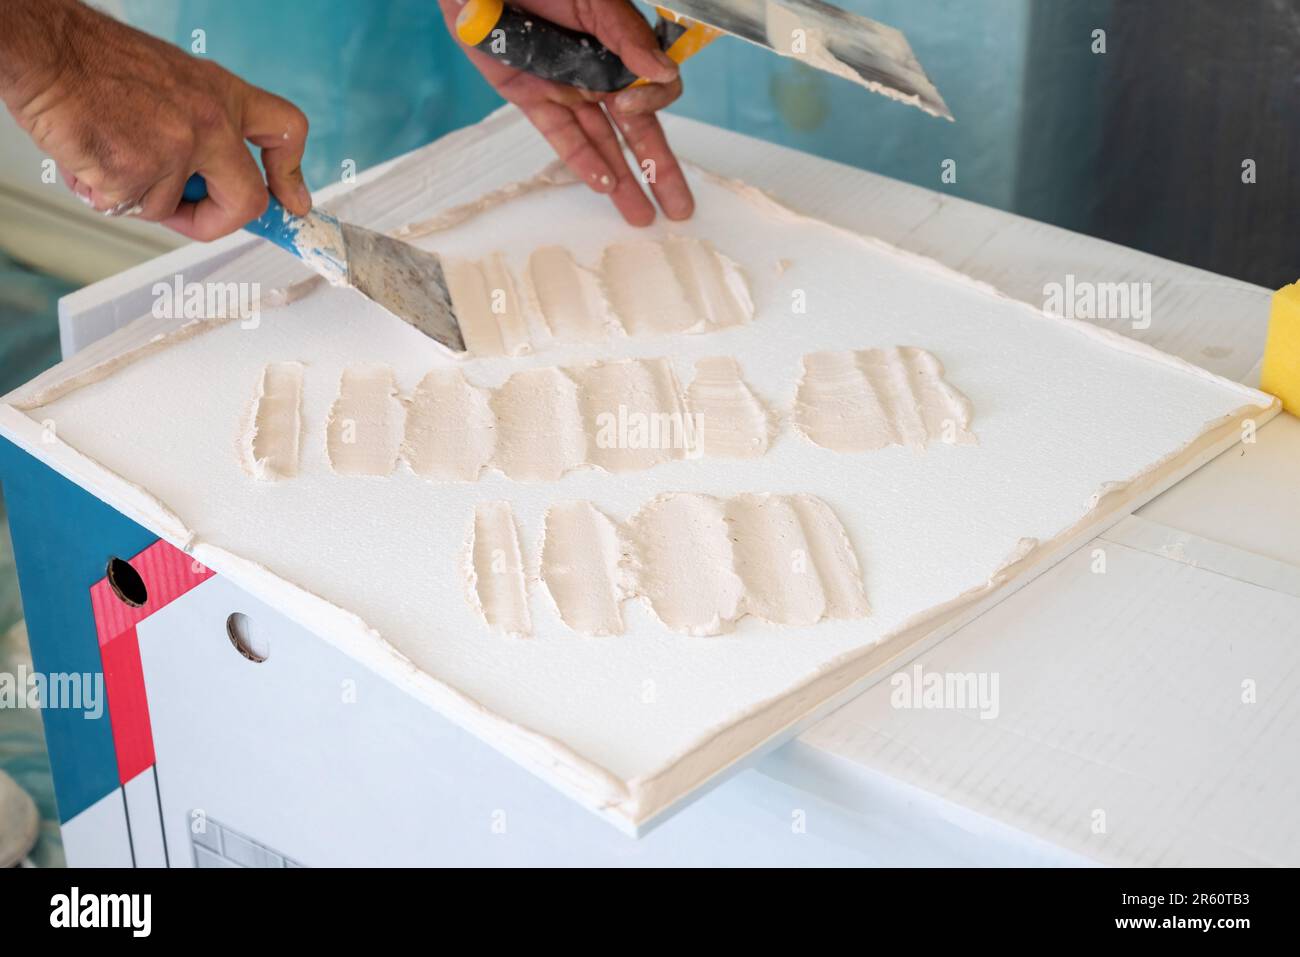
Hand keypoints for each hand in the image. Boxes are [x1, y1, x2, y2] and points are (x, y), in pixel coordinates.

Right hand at [0, 0, 309, 240]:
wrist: (45, 50)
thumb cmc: (95, 63)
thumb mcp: (173, 81)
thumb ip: (202, 125)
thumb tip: (209, 181)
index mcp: (223, 95)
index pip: (285, 131)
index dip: (291, 174)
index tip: (290, 201)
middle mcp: (211, 122)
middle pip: (246, 201)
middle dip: (219, 221)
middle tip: (195, 217)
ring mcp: (177, 151)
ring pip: (169, 208)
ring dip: (136, 194)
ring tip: (109, 151)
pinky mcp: (138, 174)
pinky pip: (128, 207)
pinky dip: (103, 192)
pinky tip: (89, 156)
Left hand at [439, 0, 693, 225]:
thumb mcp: (595, 0)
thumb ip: (627, 34)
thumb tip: (663, 70)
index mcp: (622, 46)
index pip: (655, 89)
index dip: (652, 104)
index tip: (630, 106)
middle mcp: (600, 73)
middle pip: (638, 131)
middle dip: (660, 170)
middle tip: (679, 207)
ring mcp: (568, 89)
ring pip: (603, 143)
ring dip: (623, 181)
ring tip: (641, 216)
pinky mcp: (533, 99)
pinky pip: (563, 136)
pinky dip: (583, 161)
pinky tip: (604, 186)